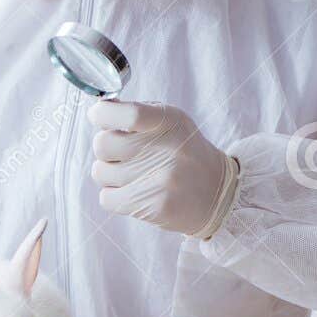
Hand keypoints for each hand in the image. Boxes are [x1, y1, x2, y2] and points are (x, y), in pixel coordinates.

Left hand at [89, 99, 238, 238]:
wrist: (218, 194)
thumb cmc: (184, 153)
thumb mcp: (171, 122)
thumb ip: (136, 113)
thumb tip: (99, 111)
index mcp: (170, 121)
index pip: (127, 114)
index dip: (102, 113)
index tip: (98, 115)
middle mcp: (167, 148)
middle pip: (103, 144)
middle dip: (105, 147)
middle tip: (122, 152)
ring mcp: (161, 179)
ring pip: (100, 172)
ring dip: (109, 173)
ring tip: (132, 174)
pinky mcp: (155, 206)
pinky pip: (106, 198)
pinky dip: (114, 195)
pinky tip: (133, 191)